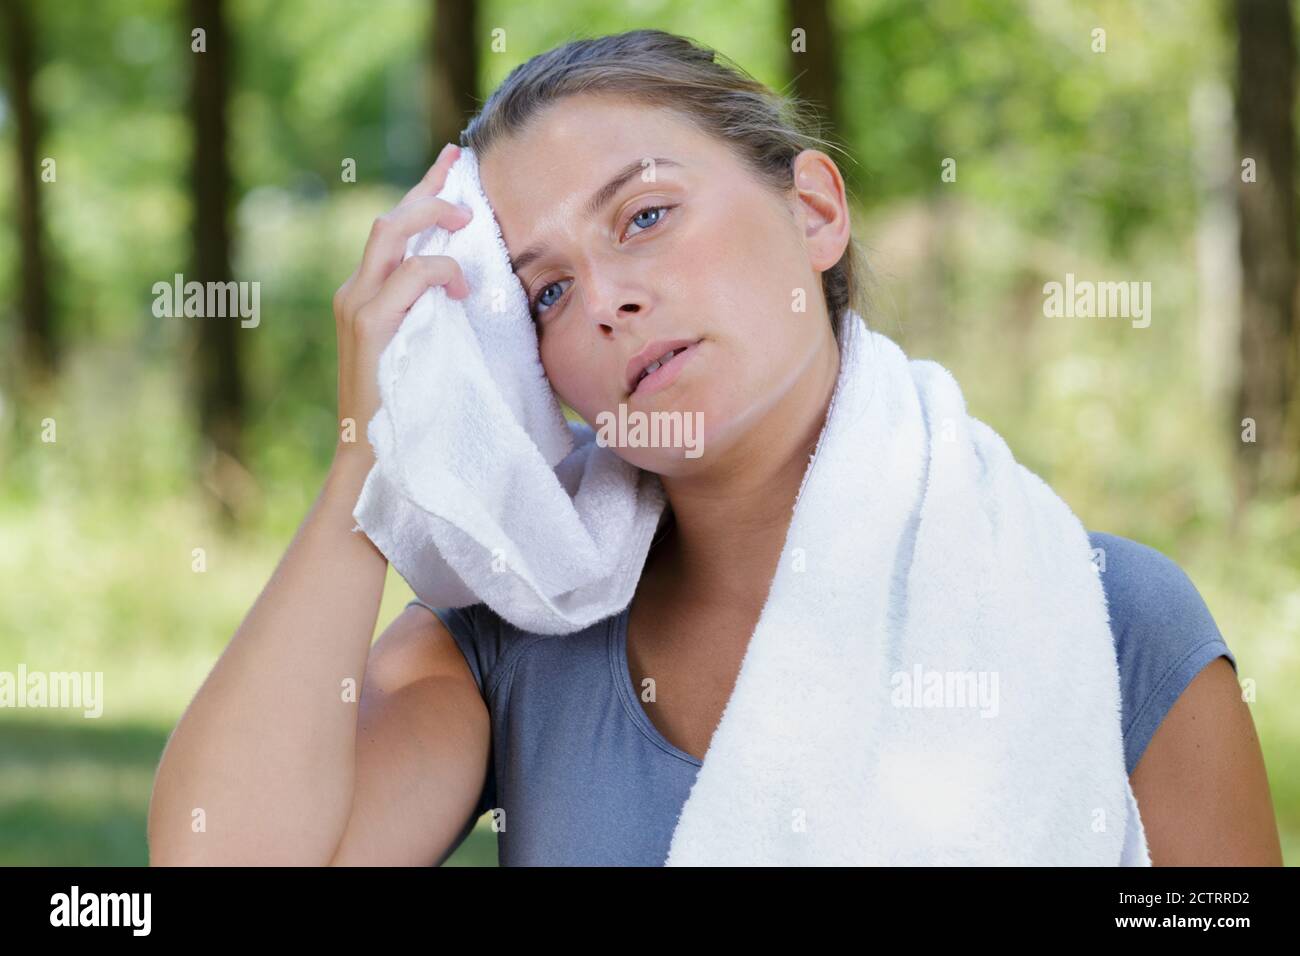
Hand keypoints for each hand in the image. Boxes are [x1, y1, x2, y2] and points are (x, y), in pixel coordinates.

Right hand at [332, 142, 472, 463]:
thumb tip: (477, 287)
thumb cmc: (406, 409)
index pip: (395, 232)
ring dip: (433, 219)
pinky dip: (438, 271)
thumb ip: (437, 315)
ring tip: (468, 222)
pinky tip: (462, 284)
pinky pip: (407, 277)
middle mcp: (356, 293)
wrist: (371, 457)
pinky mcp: (370, 327)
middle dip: (429, 190)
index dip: (423, 191)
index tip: (452, 160)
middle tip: (465, 176)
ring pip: (391, 236)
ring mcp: (358, 307)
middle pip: (390, 221)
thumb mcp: (426, 350)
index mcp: (368, 296)